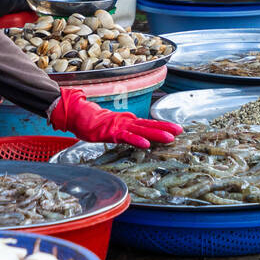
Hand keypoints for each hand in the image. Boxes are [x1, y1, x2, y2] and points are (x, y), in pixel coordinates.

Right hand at [49, 89, 182, 148]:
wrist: (79, 114)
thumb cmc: (95, 123)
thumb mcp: (114, 128)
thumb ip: (125, 130)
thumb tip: (137, 135)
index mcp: (128, 122)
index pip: (149, 124)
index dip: (163, 126)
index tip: (177, 129)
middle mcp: (127, 122)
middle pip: (149, 125)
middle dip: (165, 128)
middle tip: (180, 131)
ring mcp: (120, 126)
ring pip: (141, 130)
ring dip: (156, 134)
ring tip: (170, 138)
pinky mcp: (111, 132)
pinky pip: (126, 137)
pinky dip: (137, 140)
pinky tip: (146, 144)